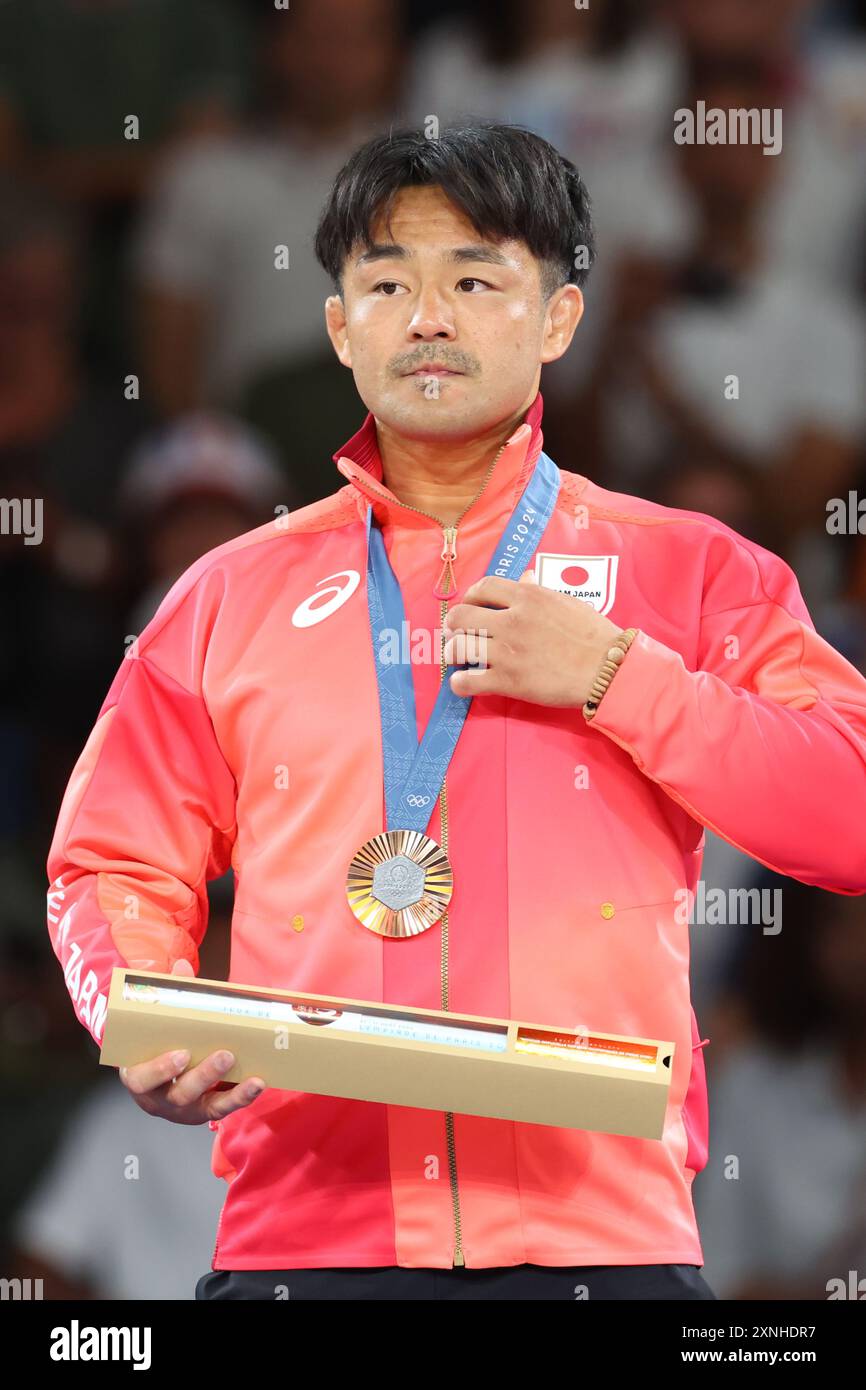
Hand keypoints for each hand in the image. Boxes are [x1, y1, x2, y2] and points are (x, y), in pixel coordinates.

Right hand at [118, 959, 265, 1123]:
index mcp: (139, 1076)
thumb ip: (170, 997)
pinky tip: (257, 1083)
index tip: (182, 1054)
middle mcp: (159, 1099)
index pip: (142, 1079)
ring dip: (231, 1093)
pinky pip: (224, 1107)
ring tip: (253, 1077)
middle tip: (225, 1054)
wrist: (161, 1076)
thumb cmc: (158, 1045)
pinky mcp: (206, 1111)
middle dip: (203, 1075)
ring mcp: (184, 1109)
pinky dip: (242, 1097)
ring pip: (205, 1106)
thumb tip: (182, 966)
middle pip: (179, 1094)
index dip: (160, 1070)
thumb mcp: (159, 1025)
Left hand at [442, 570, 624, 707]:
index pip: (482, 587)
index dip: (470, 597)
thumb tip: (525, 578)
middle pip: (461, 616)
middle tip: (458, 635)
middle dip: (454, 626)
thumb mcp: (566, 601)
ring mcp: (507, 652)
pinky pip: (466, 682)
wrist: (608, 668)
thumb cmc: (593, 634)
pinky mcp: (508, 681)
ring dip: (453, 654)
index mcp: (527, 597)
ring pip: (458, 648)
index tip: (471, 608)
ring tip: (460, 660)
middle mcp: (512, 621)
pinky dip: (460, 684)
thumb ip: (539, 591)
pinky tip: (465, 683)